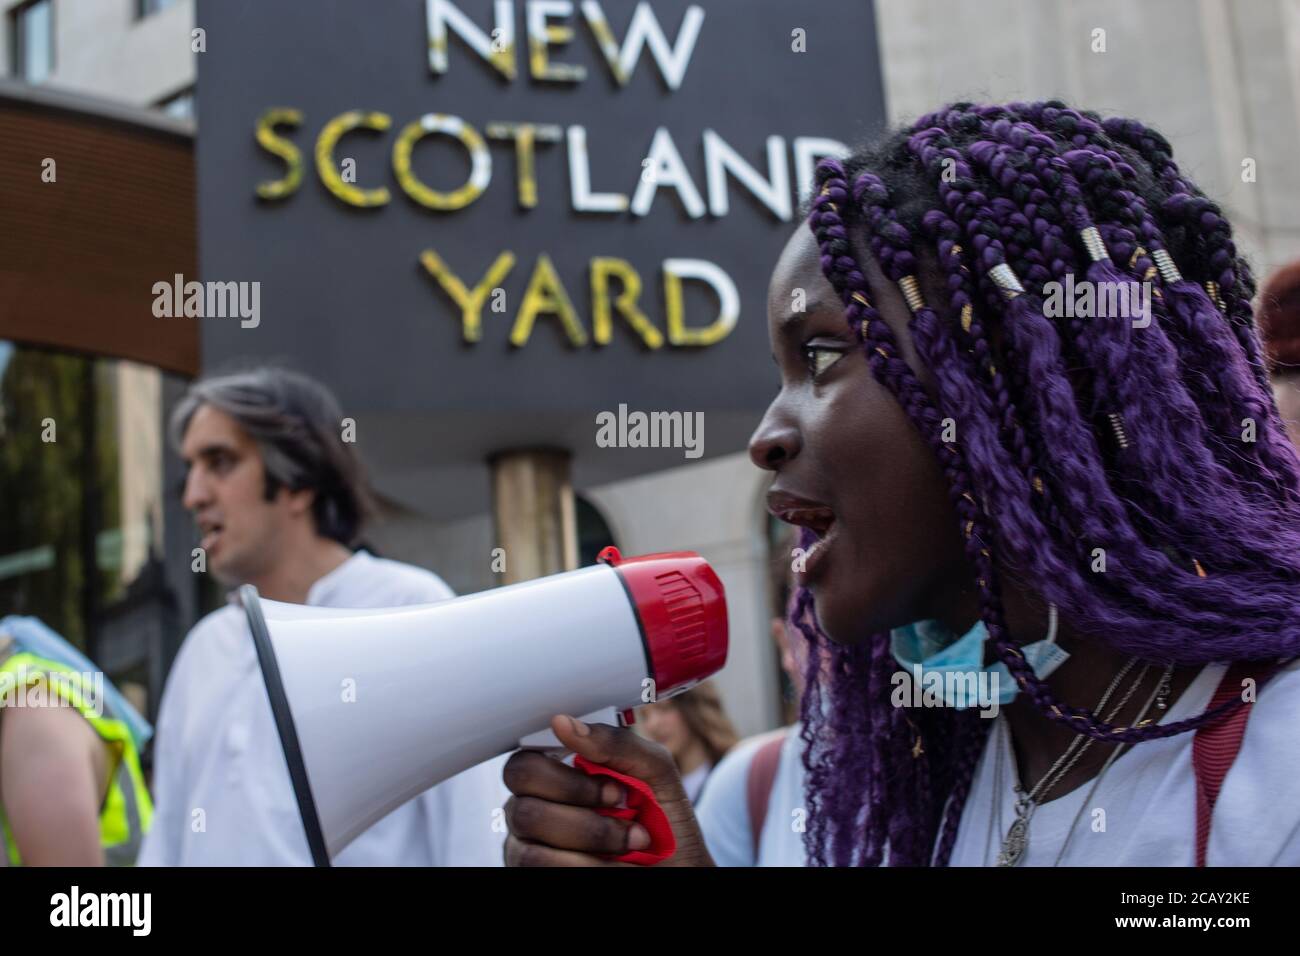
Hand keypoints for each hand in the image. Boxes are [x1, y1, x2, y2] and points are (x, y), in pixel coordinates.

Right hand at [502, 714, 713, 865]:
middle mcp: (534, 809)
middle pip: (523, 799)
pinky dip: (588, 865)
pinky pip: (540, 866)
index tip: (614, 787)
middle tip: (622, 811)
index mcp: (556, 776)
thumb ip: (616, 743)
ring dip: (593, 840)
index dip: (566, 777)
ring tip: (630, 844)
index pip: (525, 763)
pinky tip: (612, 864)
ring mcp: (529, 847)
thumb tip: (565, 724)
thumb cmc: (666, 826)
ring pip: (532, 839)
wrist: (680, 869)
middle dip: (582, 807)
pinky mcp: (533, 873)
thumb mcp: (656, 774)